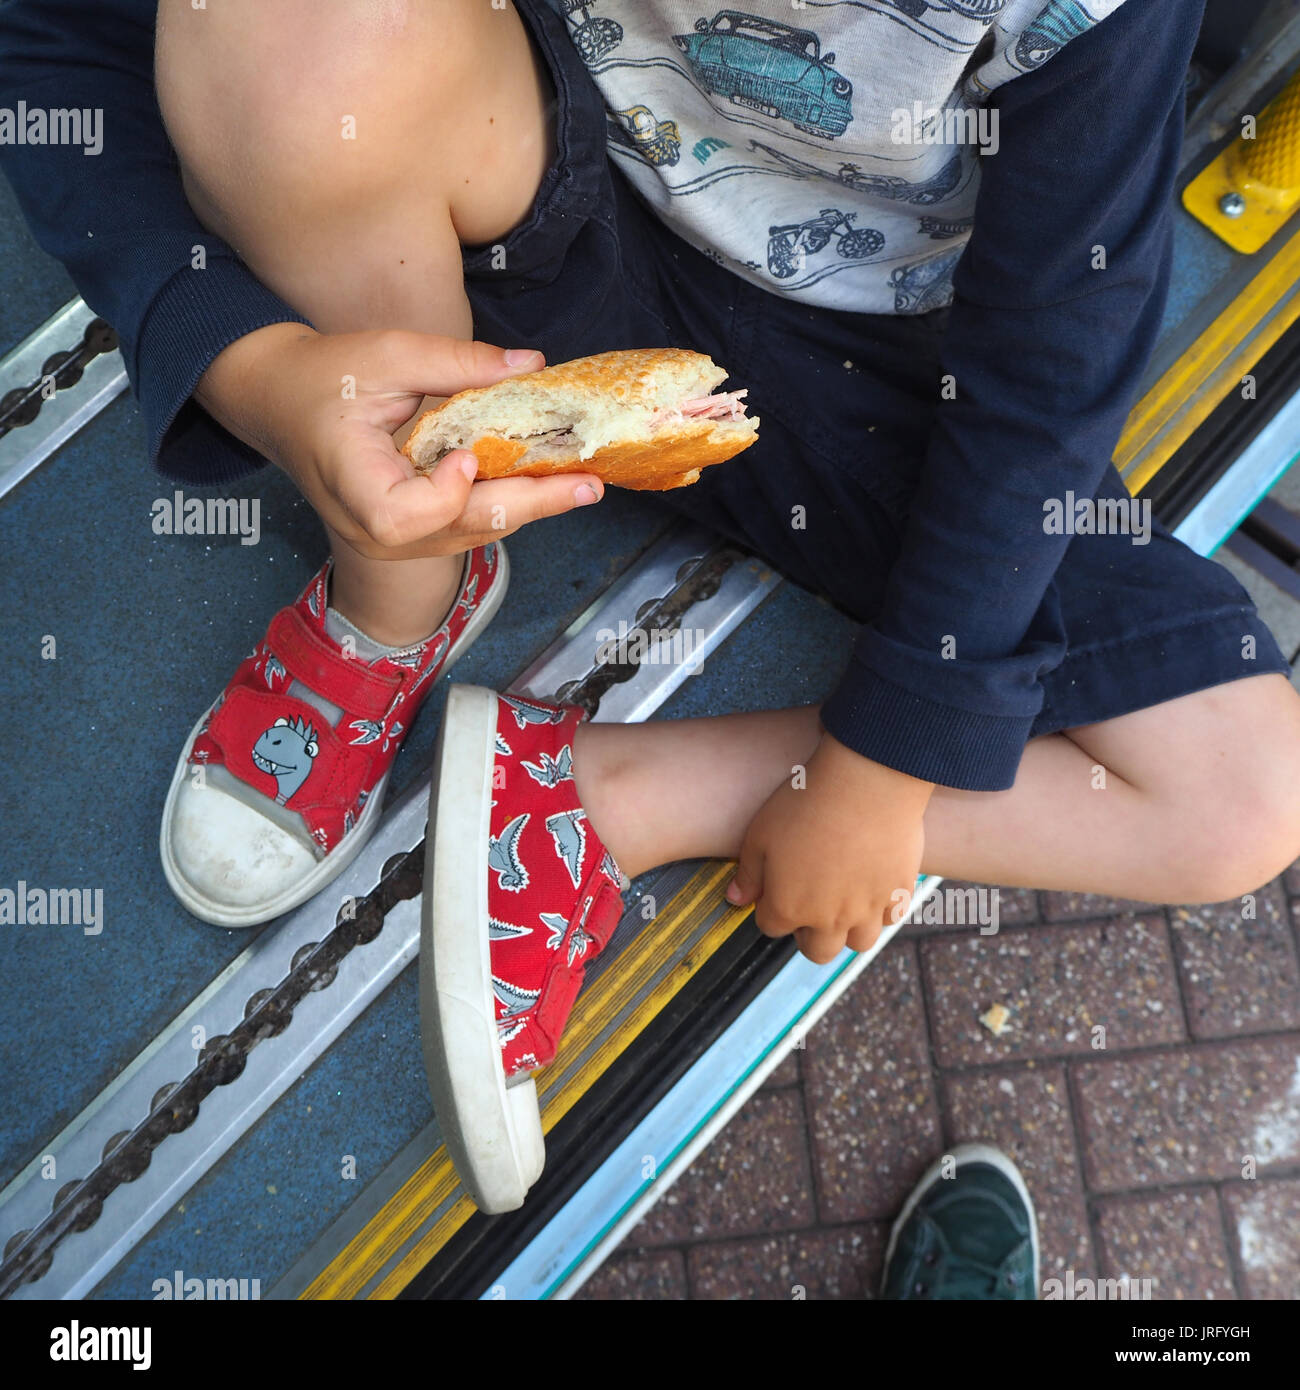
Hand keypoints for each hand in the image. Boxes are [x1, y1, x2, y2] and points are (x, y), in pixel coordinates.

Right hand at [194, 324, 604, 559]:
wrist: (279, 403)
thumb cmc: (323, 377)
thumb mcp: (385, 355)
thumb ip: (456, 364)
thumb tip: (531, 365)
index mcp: (351, 484)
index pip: (401, 517)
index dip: (443, 496)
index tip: (469, 457)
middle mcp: (372, 528)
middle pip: (457, 530)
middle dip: (529, 505)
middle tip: (587, 484)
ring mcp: (392, 540)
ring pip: (471, 534)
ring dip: (529, 508)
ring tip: (582, 485)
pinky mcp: (412, 535)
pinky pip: (467, 527)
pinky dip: (509, 505)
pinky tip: (549, 486)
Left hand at [726, 732, 932, 963]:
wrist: (866, 784)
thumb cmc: (806, 804)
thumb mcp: (760, 835)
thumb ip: (748, 874)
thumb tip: (736, 898)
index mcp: (788, 908)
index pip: (771, 927)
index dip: (770, 907)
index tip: (776, 886)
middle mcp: (828, 919)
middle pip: (816, 950)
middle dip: (808, 933)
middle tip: (809, 901)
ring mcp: (867, 909)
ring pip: (859, 942)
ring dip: (848, 930)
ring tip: (843, 900)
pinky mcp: (898, 892)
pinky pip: (890, 917)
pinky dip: (881, 909)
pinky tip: (872, 884)